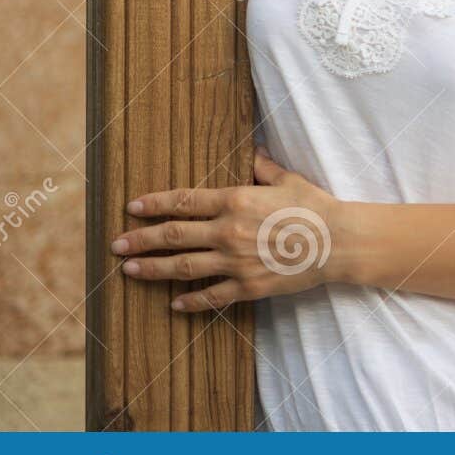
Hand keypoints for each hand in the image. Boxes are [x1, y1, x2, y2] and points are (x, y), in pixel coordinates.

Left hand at [111, 147, 341, 312]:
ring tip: (129, 269)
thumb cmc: (315, 206)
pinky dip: (189, 300)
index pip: (185, 201)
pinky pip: (210, 296)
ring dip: (152, 268)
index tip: (133, 207)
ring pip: (182, 267)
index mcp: (236, 200)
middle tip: (116, 243)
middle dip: (141, 239)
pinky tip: (174, 302)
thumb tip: (252, 152)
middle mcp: (228, 231)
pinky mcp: (247, 286)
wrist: (338, 242)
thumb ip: (264, 168)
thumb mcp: (288, 179)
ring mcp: (235, 262)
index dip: (155, 204)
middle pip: (174, 236)